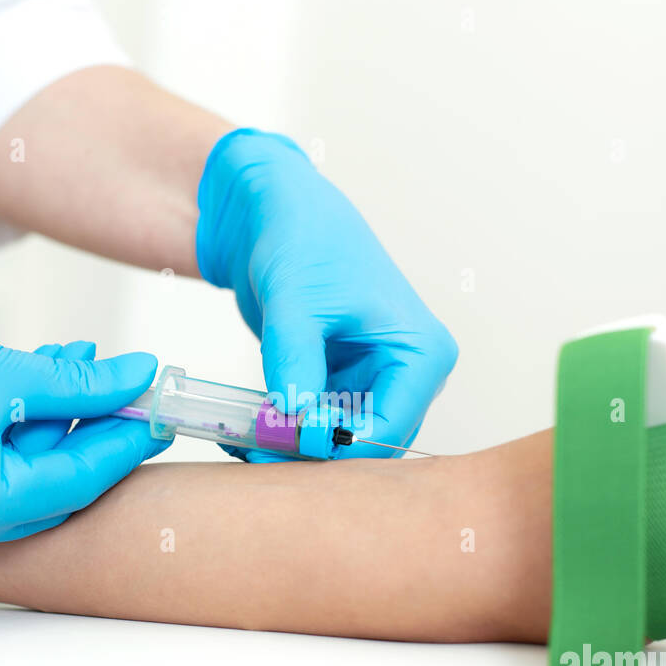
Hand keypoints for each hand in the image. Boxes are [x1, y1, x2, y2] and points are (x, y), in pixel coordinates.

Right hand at [0, 226, 168, 564]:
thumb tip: (137, 380)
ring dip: (49, 430)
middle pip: (46, 491)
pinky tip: (32, 388)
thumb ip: (79, 385)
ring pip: (12, 484)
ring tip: (79, 367)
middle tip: (129, 392)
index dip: (124, 441)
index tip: (159, 411)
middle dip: (89, 434)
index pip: (74, 483)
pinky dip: (7, 439)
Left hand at [196, 129, 457, 460]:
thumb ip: (296, 360)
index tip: (284, 446)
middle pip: (367, 444)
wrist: (273, 211)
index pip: (391, 427)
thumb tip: (293, 418)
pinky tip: (247, 429)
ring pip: (338, 443)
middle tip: (257, 454)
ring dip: (294, 448)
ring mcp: (374, 383)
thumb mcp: (297, 299)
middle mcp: (406, 375)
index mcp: (421, 352)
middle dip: (314, 454)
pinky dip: (284, 432)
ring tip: (245, 440)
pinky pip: (316, 426)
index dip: (338, 447)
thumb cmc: (303, 235)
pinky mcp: (339, 385)